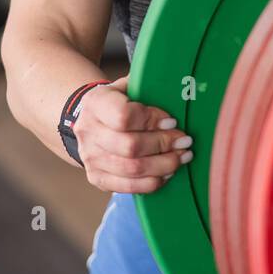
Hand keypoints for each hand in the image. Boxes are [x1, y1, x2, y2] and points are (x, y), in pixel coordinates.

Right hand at [74, 75, 193, 193]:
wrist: (91, 119)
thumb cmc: (118, 100)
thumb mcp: (128, 86)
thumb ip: (148, 87)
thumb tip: (180, 89)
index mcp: (95, 102)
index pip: (123, 116)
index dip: (152, 120)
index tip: (172, 121)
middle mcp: (88, 130)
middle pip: (130, 146)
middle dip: (164, 144)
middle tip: (184, 141)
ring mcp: (90, 157)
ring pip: (132, 169)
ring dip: (164, 164)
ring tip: (182, 156)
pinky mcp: (97, 177)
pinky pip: (129, 187)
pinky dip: (153, 181)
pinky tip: (167, 172)